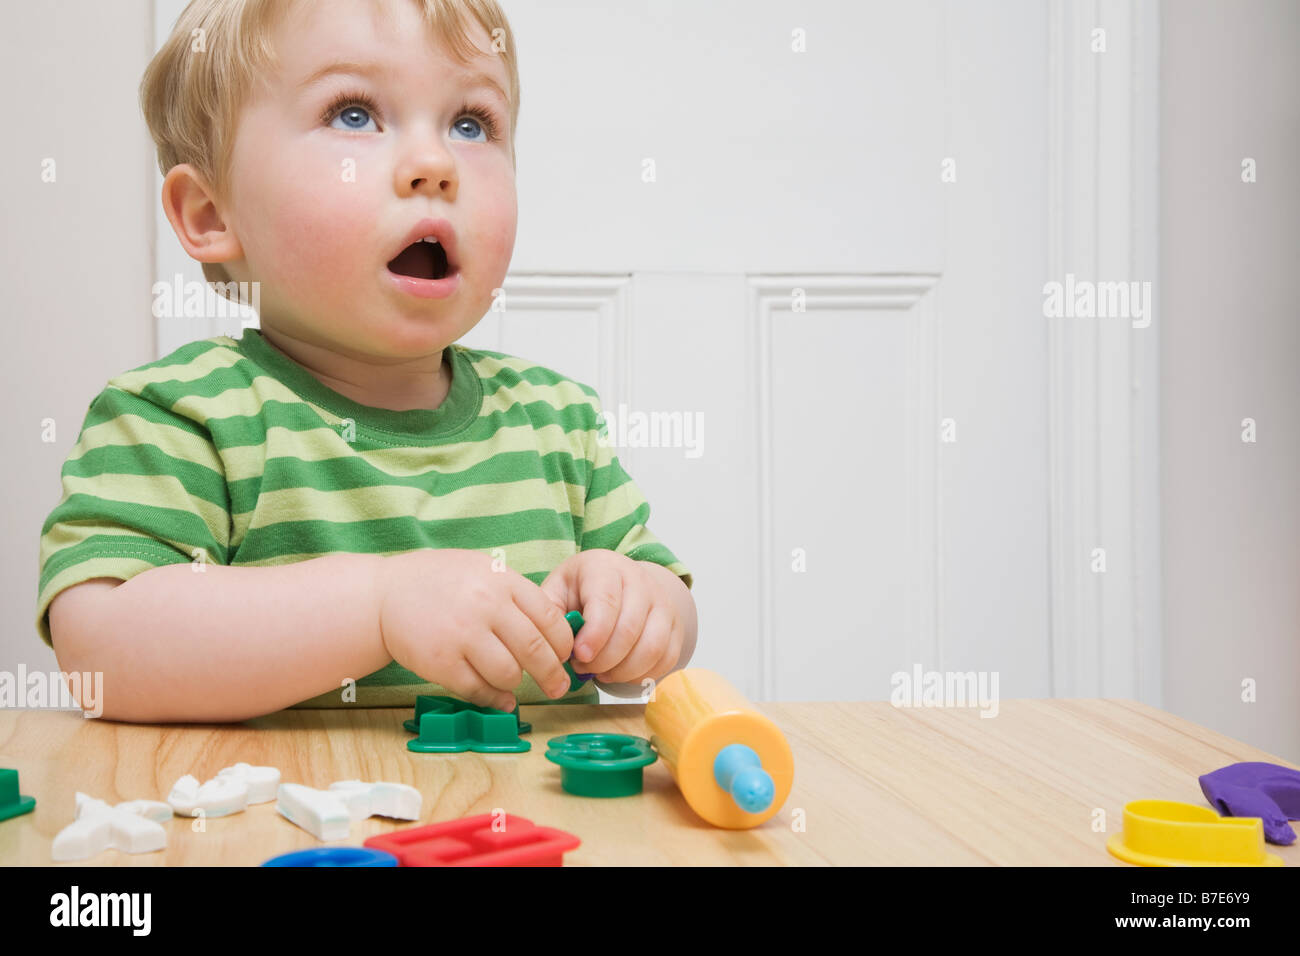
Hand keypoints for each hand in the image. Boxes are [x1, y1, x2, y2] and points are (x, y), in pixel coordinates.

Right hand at [378, 548, 574, 711]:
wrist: (385, 593)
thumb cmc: (440, 581)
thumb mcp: (482, 570)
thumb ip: (516, 593)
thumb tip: (556, 629)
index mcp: (502, 580)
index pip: (550, 618)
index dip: (564, 644)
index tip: (565, 657)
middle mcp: (485, 606)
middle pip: (535, 650)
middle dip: (553, 675)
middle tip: (558, 686)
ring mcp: (462, 635)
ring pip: (509, 674)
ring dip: (517, 684)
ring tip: (514, 683)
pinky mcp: (440, 662)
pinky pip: (478, 690)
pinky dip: (493, 699)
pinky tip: (498, 698)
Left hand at [540, 550, 686, 686]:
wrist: (618, 582)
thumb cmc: (582, 589)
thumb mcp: (557, 590)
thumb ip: (550, 613)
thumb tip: (553, 643)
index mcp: (606, 567)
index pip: (606, 601)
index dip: (594, 634)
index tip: (580, 656)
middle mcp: (640, 580)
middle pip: (630, 628)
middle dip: (604, 659)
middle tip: (583, 668)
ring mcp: (662, 603)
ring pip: (652, 646)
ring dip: (624, 670)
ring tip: (601, 673)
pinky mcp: (675, 626)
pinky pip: (667, 658)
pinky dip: (643, 675)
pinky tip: (621, 673)